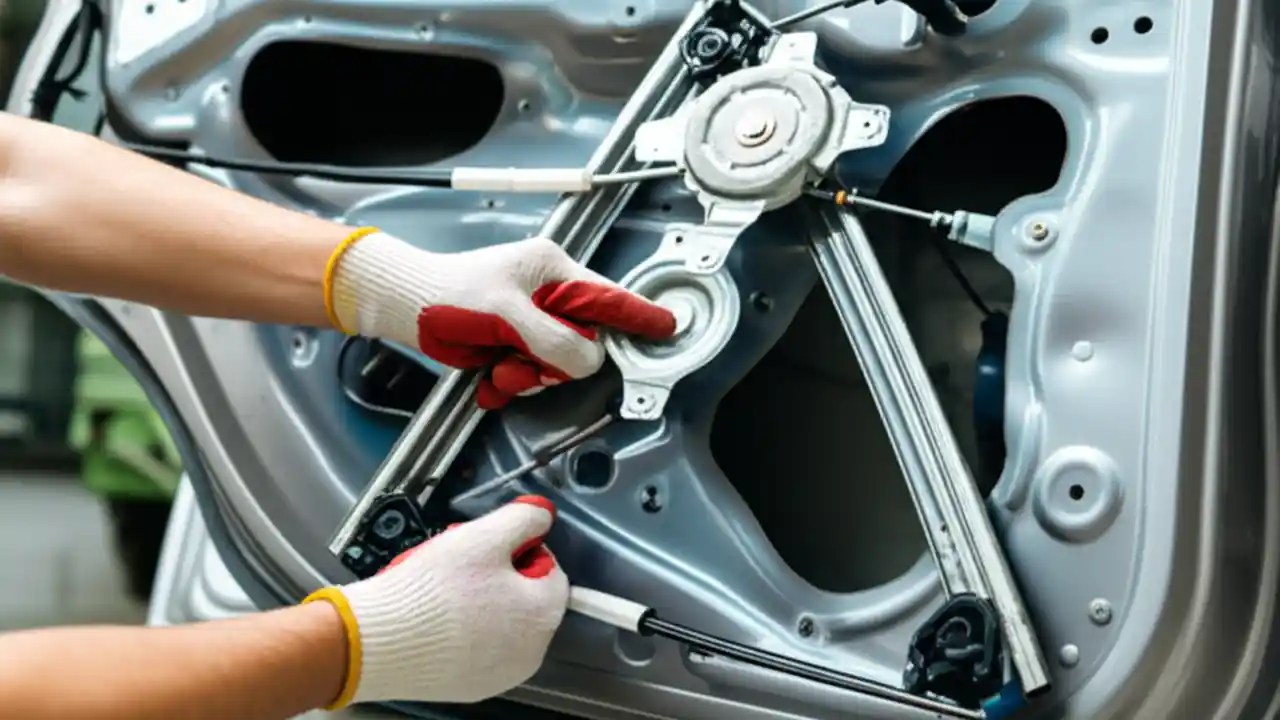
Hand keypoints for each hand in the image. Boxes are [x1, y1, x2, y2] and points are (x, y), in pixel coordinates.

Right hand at [305, 496, 568, 706]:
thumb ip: (523, 519)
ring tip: (444, 592)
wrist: (377, 642)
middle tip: (462, 567)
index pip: (550, 568)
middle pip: (526, 599)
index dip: (518, 550)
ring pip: (502, 624)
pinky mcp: (472, 688)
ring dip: (482, 604)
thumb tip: (544, 514)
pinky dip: (464, 632)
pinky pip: (479, 649)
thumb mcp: (483, 536)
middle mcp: (532, 652)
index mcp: (543, 614)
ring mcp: (502, 675)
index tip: (486, 547)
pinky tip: (434, 619)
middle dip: (499, 578)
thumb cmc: (434, 588)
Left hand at [330, 232, 675, 407]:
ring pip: (557, 364)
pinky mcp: (514, 342)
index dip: (639, 316)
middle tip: (520, 363)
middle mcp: (548, 294)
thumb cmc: (447, 295)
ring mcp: (531, 320)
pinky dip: (511, 382)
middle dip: (552, 363)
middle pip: (582, 343)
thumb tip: (589, 361)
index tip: (668, 328)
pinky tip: (489, 378)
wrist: (405, 307)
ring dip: (527, 376)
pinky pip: (532, 373)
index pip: (608, 297)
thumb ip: (553, 340)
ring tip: (497, 368)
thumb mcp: (505, 316)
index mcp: (553, 271)